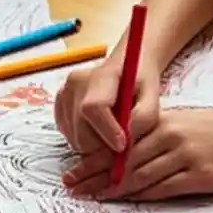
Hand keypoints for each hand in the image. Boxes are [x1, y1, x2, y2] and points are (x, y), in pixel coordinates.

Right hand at [55, 57, 160, 182]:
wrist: (125, 67)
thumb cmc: (139, 81)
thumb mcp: (153, 96)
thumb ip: (143, 118)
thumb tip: (126, 143)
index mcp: (100, 75)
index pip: (94, 107)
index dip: (107, 131)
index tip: (122, 146)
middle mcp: (75, 84)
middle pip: (81, 131)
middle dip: (102, 146)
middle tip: (121, 143)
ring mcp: (64, 96)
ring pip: (75, 139)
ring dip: (95, 145)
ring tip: (111, 132)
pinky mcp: (59, 108)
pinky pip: (70, 137)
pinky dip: (86, 140)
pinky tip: (99, 128)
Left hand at [64, 107, 212, 200]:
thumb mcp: (191, 125)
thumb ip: (160, 136)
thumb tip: (128, 154)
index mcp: (166, 119)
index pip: (119, 139)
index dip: (92, 157)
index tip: (71, 169)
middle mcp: (171, 134)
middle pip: (121, 158)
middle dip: (92, 174)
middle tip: (69, 187)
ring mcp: (185, 155)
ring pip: (138, 174)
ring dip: (111, 188)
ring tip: (90, 197)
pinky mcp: (200, 175)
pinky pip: (162, 188)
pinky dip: (139, 195)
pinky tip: (122, 201)